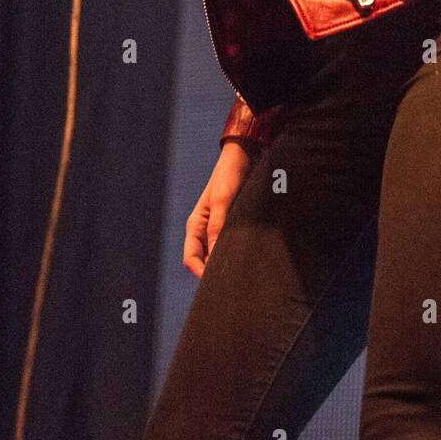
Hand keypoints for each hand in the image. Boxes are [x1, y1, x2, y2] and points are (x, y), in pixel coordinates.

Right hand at [183, 140, 252, 278]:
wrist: (245, 157)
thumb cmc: (229, 176)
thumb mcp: (222, 201)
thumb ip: (218, 227)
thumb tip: (215, 257)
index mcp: (195, 226)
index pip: (191, 259)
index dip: (201, 273)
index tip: (217, 281)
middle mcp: (205, 230)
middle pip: (204, 261)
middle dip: (214, 272)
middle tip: (231, 282)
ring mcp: (219, 228)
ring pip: (218, 255)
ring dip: (226, 262)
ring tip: (241, 272)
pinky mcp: (234, 225)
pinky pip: (231, 245)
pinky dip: (237, 253)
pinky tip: (249, 258)